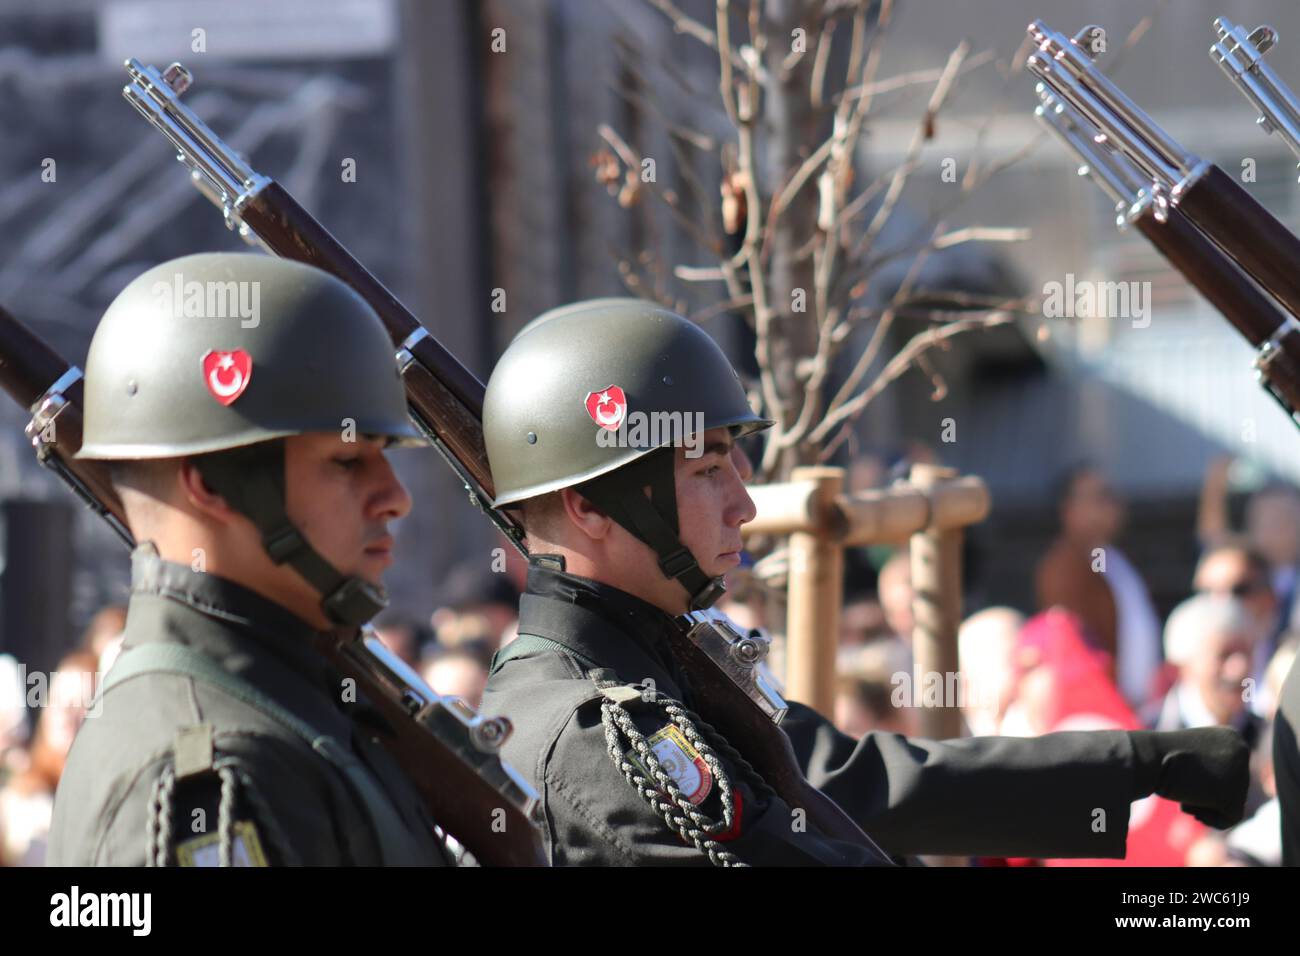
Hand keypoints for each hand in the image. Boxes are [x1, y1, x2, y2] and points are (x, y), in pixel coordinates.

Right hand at [1128, 728, 1249, 828]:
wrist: (1146, 756)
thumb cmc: (1157, 755)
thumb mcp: (1189, 755)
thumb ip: (1209, 766)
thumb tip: (1220, 788)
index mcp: (1232, 737)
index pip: (1231, 768)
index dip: (1207, 777)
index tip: (1185, 777)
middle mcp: (1242, 751)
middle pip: (1234, 785)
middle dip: (1207, 792)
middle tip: (1182, 789)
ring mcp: (1240, 773)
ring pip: (1232, 801)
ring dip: (1206, 803)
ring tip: (1182, 796)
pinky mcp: (1233, 795)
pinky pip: (1231, 817)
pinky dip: (1210, 818)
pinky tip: (1187, 806)